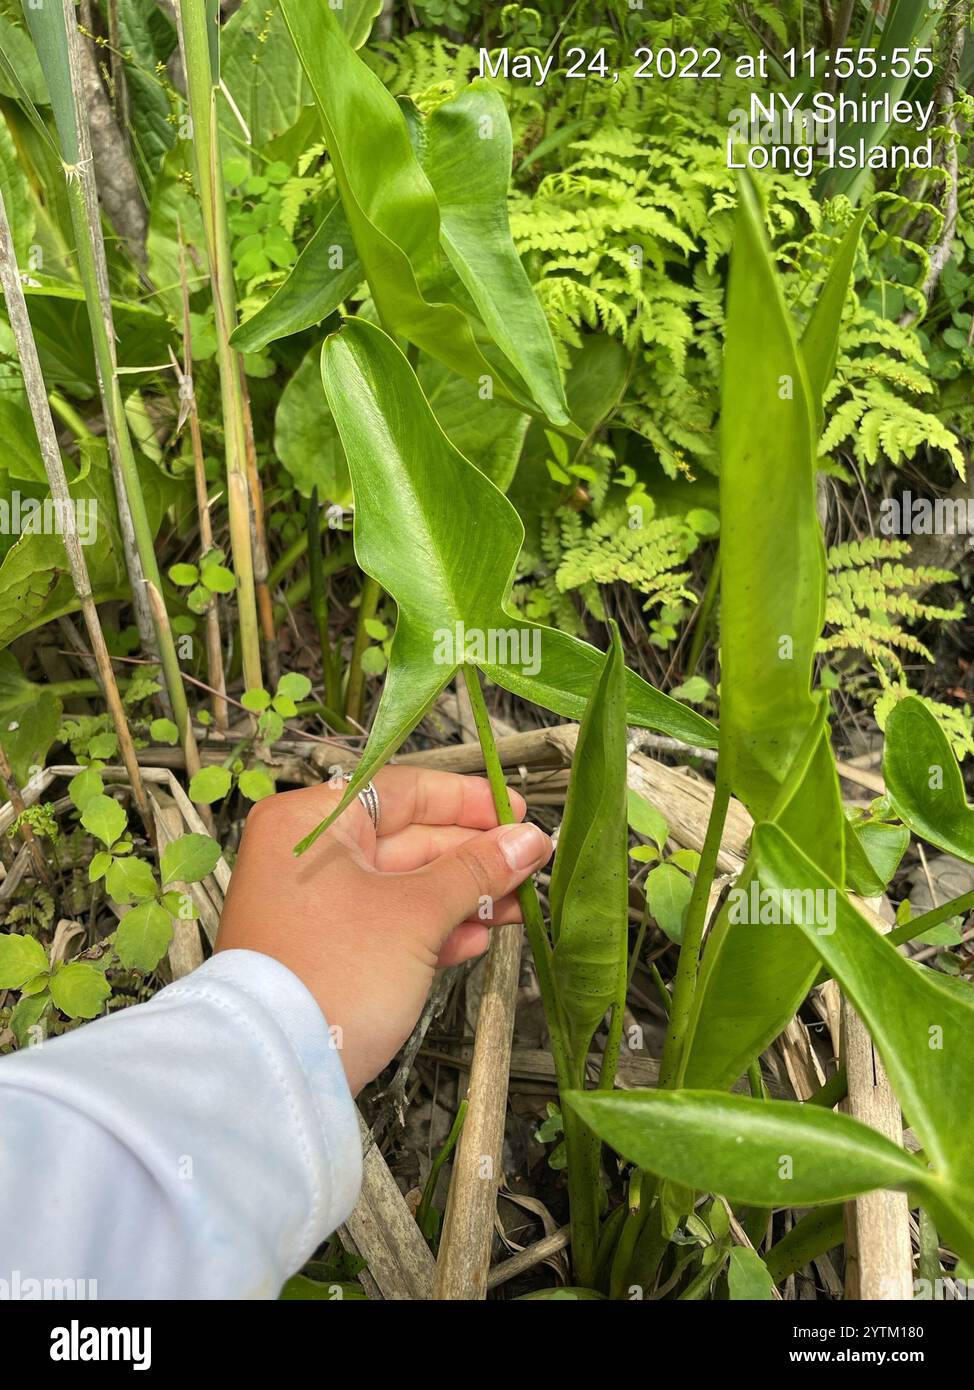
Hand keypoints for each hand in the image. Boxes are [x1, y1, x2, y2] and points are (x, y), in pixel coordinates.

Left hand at [215, 766, 552, 1094]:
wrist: (277, 1071)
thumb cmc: (336, 973)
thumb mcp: (417, 913)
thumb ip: (476, 870)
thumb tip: (528, 840)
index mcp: (311, 822)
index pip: (402, 791)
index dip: (466, 801)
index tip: (515, 811)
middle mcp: (306, 855)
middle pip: (407, 839)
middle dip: (473, 856)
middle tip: (530, 862)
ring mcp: (314, 907)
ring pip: (403, 887)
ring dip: (463, 896)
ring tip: (519, 905)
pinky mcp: (325, 952)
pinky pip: (388, 925)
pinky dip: (432, 930)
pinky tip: (478, 939)